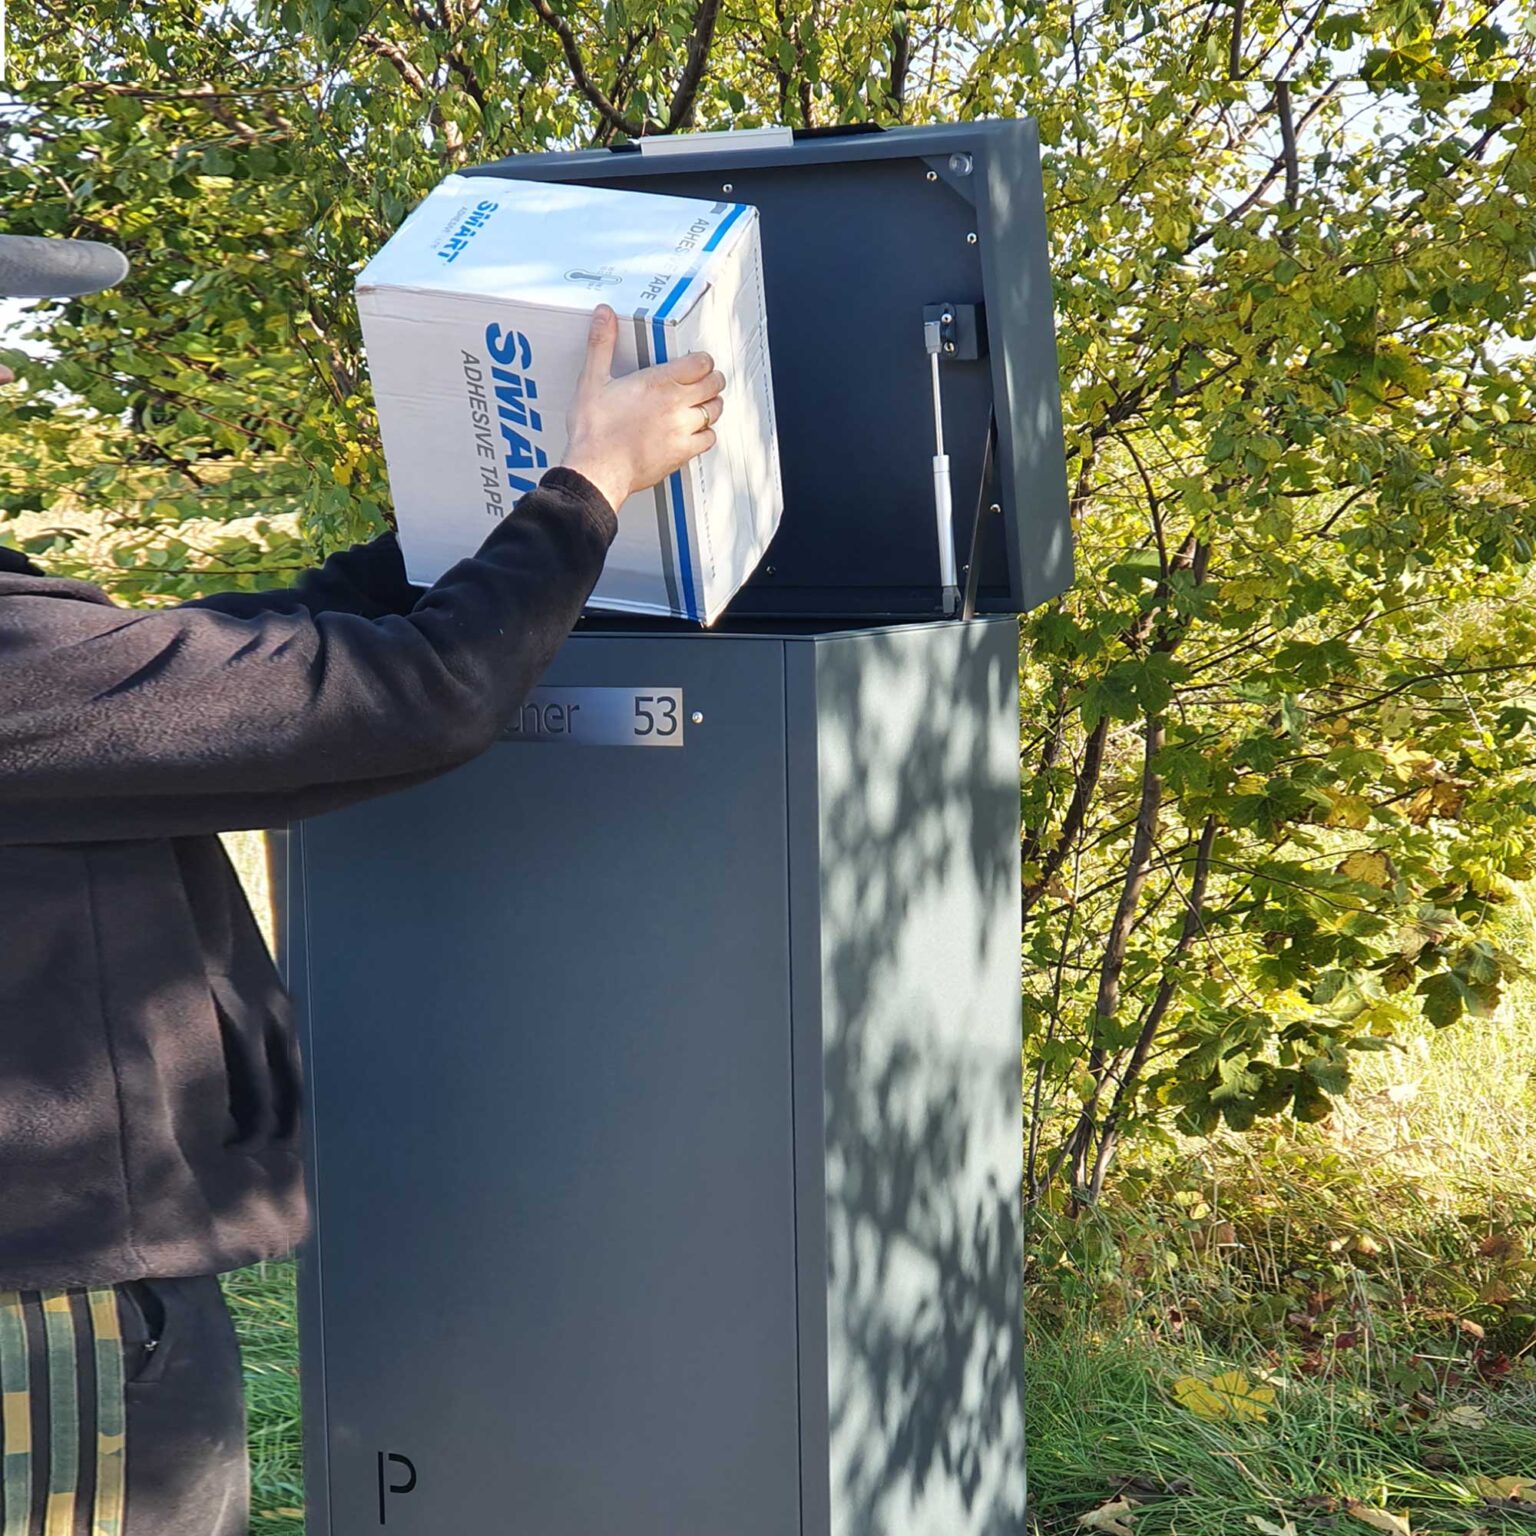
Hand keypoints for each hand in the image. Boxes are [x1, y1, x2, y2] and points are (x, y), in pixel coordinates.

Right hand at [561, 304, 725, 514]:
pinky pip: (709, 439)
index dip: (702, 360)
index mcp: (659, 382)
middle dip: (711, 379)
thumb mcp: (591, 381)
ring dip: (711, 404)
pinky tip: (695, 430)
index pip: (701, 362)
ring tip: (700, 402)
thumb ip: (601, 345)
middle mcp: (676, 405)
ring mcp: (682, 430)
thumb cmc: (593, 431)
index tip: (696, 362)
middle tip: (703, 380)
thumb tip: (605, 315)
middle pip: (714, 384)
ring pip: (715, 411)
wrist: (597, 470)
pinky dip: (706, 433)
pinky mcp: (682, 453)